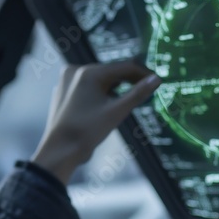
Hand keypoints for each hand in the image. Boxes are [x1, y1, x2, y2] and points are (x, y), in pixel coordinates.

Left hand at [30, 61, 160, 184]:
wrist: (60, 151)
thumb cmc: (88, 131)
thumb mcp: (117, 112)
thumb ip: (138, 93)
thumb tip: (156, 79)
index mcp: (88, 72)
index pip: (124, 67)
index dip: (143, 73)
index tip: (157, 81)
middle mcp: (75, 70)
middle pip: (111, 72)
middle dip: (129, 81)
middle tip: (146, 91)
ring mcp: (67, 81)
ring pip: (99, 79)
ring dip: (115, 87)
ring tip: (128, 99)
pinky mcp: (63, 91)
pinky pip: (87, 87)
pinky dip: (100, 92)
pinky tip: (107, 104)